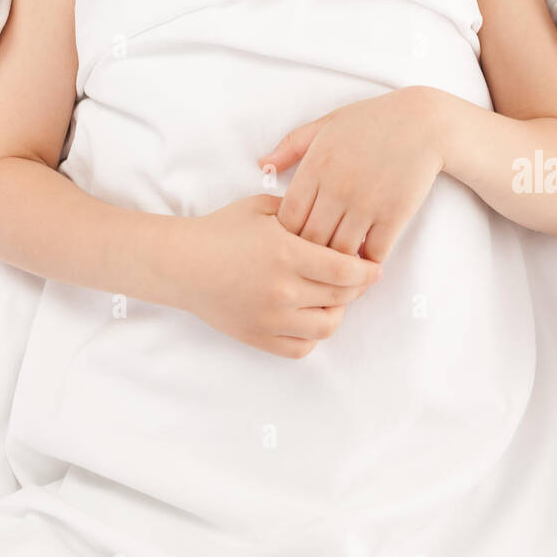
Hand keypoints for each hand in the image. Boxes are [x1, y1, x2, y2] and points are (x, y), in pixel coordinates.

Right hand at [169, 191, 383, 358]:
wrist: (182, 263)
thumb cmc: (222, 230)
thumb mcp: (263, 208)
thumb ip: (301, 211)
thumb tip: (334, 221)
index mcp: (287, 254)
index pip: (346, 270)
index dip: (367, 271)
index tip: (374, 268)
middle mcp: (282, 290)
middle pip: (341, 297)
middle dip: (356, 288)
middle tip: (357, 278)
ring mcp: (270, 318)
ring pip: (326, 326)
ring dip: (337, 312)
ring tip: (332, 298)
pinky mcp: (258, 337)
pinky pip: (301, 348)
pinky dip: (312, 335)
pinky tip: (309, 316)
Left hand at [257, 88, 444, 264]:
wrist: (423, 122)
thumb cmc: (370, 122)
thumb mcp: (325, 125)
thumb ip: (291, 146)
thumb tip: (262, 165)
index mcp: (315, 166)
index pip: (287, 219)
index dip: (285, 237)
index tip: (290, 243)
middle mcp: (337, 188)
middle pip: (310, 241)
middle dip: (307, 257)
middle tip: (309, 265)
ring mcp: (366, 203)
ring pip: (339, 253)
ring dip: (336, 265)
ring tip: (334, 270)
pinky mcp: (394, 214)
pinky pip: (373, 253)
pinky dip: (366, 263)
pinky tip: (362, 262)